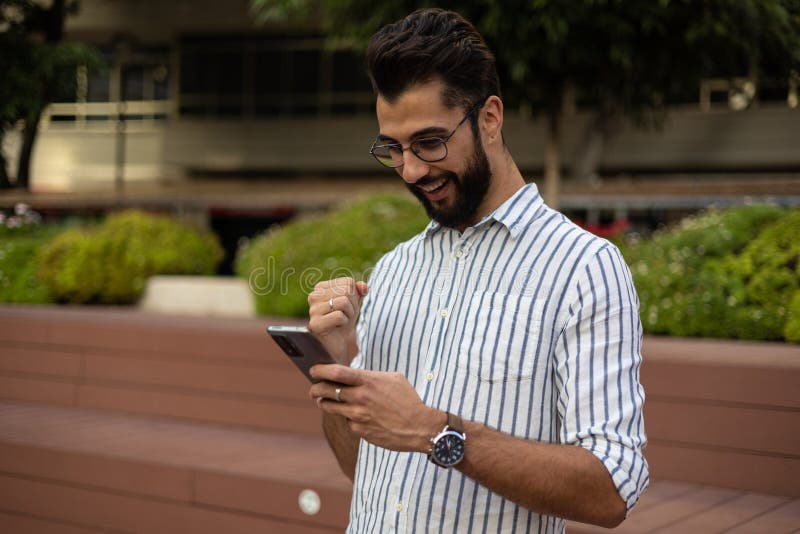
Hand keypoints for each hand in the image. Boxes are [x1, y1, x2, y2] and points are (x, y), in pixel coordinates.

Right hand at [307, 277, 367, 363]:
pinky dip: (344, 322)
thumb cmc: (344, 321)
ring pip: (344, 302)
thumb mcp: (354, 303)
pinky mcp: (315, 324)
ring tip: (341, 321)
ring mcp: (312, 310)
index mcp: (321, 288)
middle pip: (346, 291)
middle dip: (352, 305)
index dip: (354, 296)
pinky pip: (339, 316)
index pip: (348, 282)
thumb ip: (359, 291)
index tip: (346, 307)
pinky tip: (336, 327)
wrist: (338, 344)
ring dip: (349, 314)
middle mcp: (313, 296)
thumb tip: (363, 286)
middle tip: (345, 316)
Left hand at [309, 364, 443, 452]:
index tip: (313, 370)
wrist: (419, 427)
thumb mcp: (393, 379)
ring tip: (323, 400)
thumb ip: (371, 376)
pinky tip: (354, 415)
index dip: (321, 370)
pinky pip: (346, 421)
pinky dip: (347, 417)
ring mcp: (358, 416)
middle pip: (327, 390)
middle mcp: (360, 398)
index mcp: (369, 381)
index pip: (337, 372)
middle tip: (313, 388)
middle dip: (315, 388)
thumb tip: (356, 376)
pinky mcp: (359, 430)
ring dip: (325, 403)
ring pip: (331, 408)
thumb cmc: (408, 400)